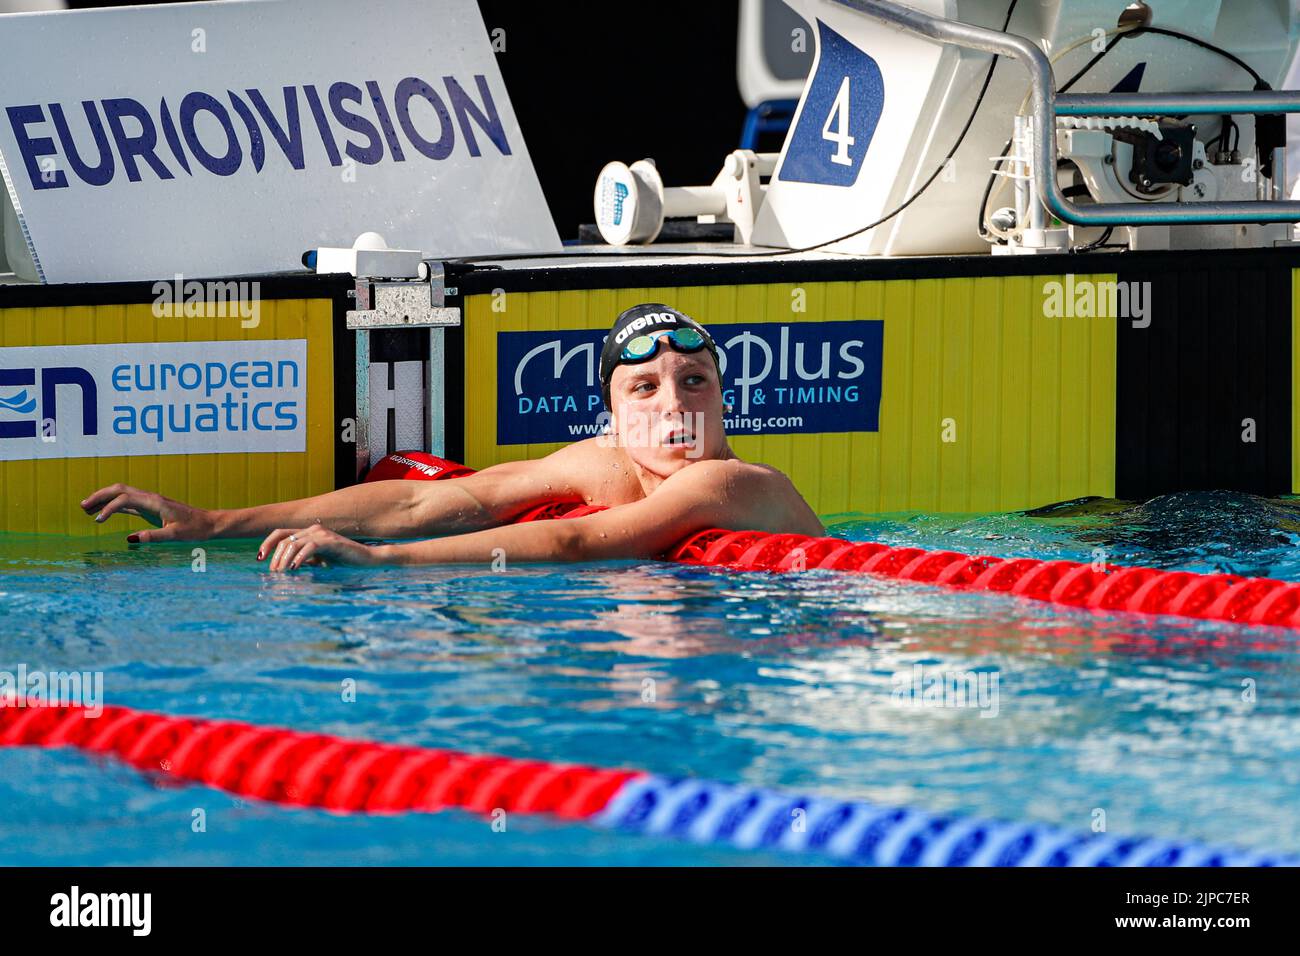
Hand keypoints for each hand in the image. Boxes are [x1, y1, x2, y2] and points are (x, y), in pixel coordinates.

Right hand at [80, 484, 217, 541]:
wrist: (210, 524)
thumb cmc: (196, 530)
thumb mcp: (175, 535)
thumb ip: (154, 537)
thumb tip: (131, 540)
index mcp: (154, 502)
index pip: (124, 499)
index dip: (109, 508)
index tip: (98, 521)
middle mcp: (150, 498)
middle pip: (119, 490)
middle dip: (100, 495)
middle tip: (82, 506)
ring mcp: (150, 502)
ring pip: (122, 495)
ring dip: (104, 499)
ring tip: (86, 509)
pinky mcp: (151, 509)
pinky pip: (128, 504)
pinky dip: (114, 506)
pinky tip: (104, 514)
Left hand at [258, 523, 382, 570]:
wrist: (366, 559)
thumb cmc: (343, 561)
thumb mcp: (318, 561)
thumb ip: (303, 560)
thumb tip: (284, 568)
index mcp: (309, 532)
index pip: (280, 533)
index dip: (267, 544)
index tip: (260, 558)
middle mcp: (313, 529)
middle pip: (284, 540)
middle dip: (275, 557)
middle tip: (273, 573)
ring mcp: (322, 534)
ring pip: (294, 544)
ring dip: (284, 560)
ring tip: (281, 574)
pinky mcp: (330, 541)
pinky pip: (309, 548)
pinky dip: (298, 559)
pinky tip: (294, 569)